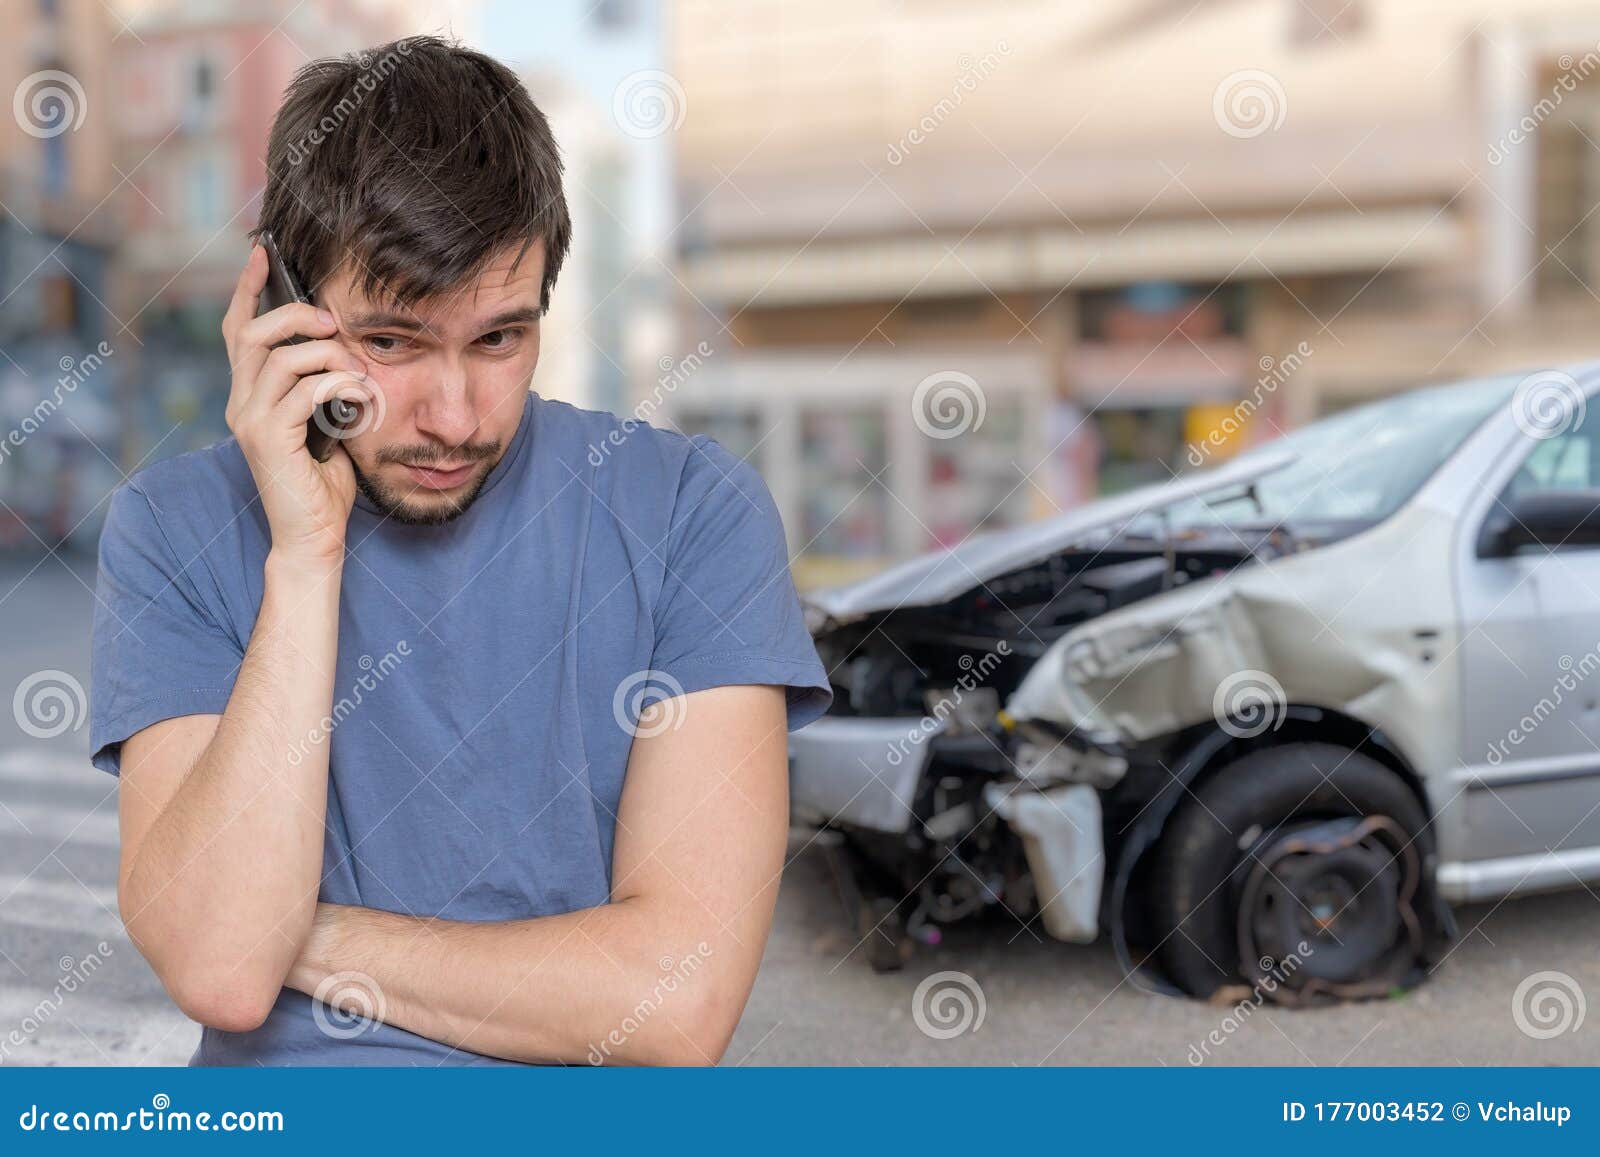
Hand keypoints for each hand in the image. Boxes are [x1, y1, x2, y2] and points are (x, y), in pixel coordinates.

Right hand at [222, 244, 375, 563]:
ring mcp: (250, 420)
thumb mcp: (326, 425)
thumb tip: (343, 351)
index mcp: (251, 395)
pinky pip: (304, 390)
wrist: (314, 537)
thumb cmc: (324, 485)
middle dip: (297, 316)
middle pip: (254, 332)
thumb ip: (323, 389)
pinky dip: (339, 386)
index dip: (247, 289)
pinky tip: (361, 398)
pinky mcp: (268, 439)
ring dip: (330, 356)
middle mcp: (241, 403)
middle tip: (334, 323)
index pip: (239, 330)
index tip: (263, 253)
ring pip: (282, 357)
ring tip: (358, 375)